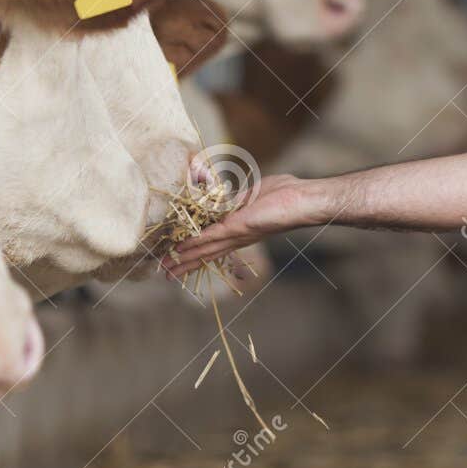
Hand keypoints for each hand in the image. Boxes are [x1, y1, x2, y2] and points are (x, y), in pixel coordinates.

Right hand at [162, 174, 324, 278]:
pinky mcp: (238, 227)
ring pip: (204, 248)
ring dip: (184, 258)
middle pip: (204, 253)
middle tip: (164, 273)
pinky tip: (181, 249)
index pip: (210, 244)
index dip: (193, 251)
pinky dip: (195, 243)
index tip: (176, 258)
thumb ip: (237, 199)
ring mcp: (236, 233)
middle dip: (184, 263)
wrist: (302, 200)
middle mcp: (235, 237)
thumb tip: (224, 198)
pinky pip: (211, 236)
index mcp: (238, 230)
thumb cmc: (285, 194)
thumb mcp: (253, 194)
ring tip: (166, 268)